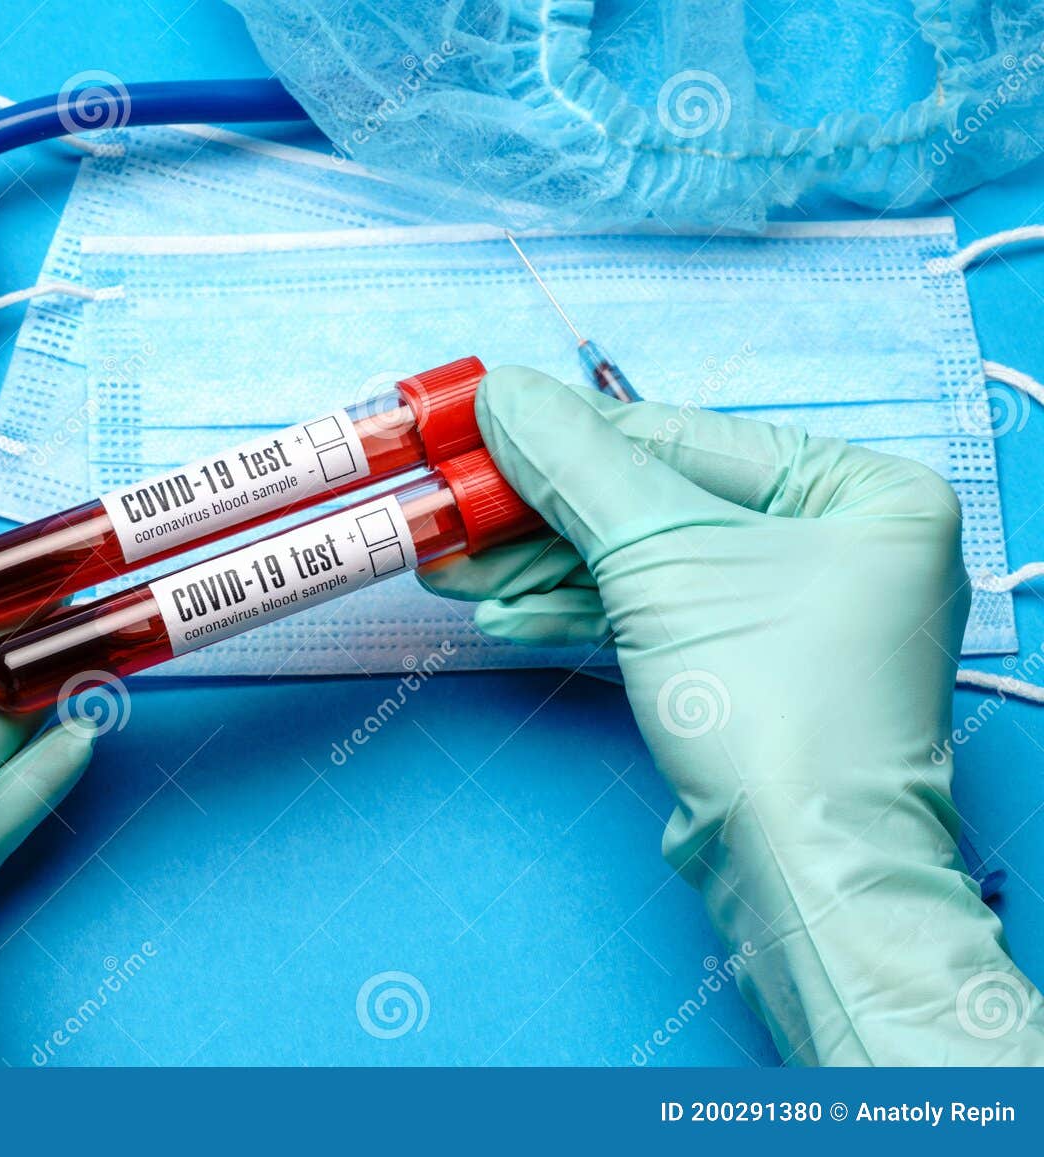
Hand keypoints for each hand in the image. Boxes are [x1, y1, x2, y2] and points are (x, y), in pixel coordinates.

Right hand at [424, 367, 1043, 1064]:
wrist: (801, 872)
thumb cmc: (770, 700)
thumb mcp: (660, 559)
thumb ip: (580, 466)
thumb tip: (501, 392)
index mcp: (862, 489)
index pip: (686, 437)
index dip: (570, 433)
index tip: (479, 425)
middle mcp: (838, 541)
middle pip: (657, 500)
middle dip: (544, 514)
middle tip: (454, 505)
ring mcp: (792, 612)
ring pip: (643, 564)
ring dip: (542, 570)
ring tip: (452, 569)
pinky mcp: (744, 671)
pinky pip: (651, 616)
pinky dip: (577, 615)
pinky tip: (502, 613)